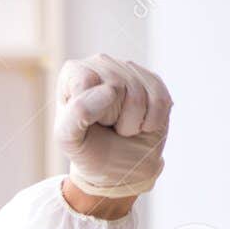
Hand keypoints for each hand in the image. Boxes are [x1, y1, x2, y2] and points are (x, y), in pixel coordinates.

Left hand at [54, 55, 171, 199]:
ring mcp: (130, 69)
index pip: (86, 82)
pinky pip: (161, 101)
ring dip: (131, 123)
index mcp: (72, 73)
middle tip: (105, 126)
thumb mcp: (68, 138)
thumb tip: (111, 90)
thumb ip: (77, 113)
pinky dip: (151, 123)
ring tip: (120, 127)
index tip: (85, 121)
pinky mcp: (155, 81)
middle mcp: (101, 63)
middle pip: (116, 86)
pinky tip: (141, 125)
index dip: (89, 110)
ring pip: (138, 96)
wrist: (118, 165)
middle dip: (112, 117)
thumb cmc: (88, 148)